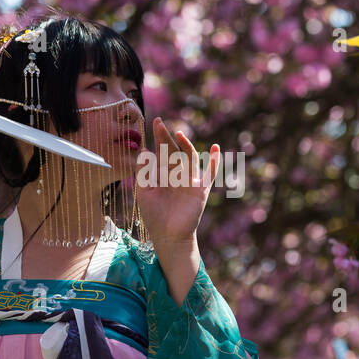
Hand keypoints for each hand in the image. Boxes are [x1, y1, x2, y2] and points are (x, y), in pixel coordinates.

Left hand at [135, 117, 218, 246]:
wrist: (168, 235)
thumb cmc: (154, 215)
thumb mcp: (144, 191)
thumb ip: (144, 172)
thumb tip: (144, 150)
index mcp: (163, 174)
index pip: (161, 151)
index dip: (158, 137)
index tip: (154, 122)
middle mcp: (177, 175)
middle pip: (173, 151)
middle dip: (166, 138)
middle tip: (159, 123)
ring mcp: (190, 181)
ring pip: (189, 158)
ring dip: (186, 145)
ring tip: (179, 134)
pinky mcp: (200, 190)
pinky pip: (210, 173)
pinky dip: (214, 162)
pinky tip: (215, 148)